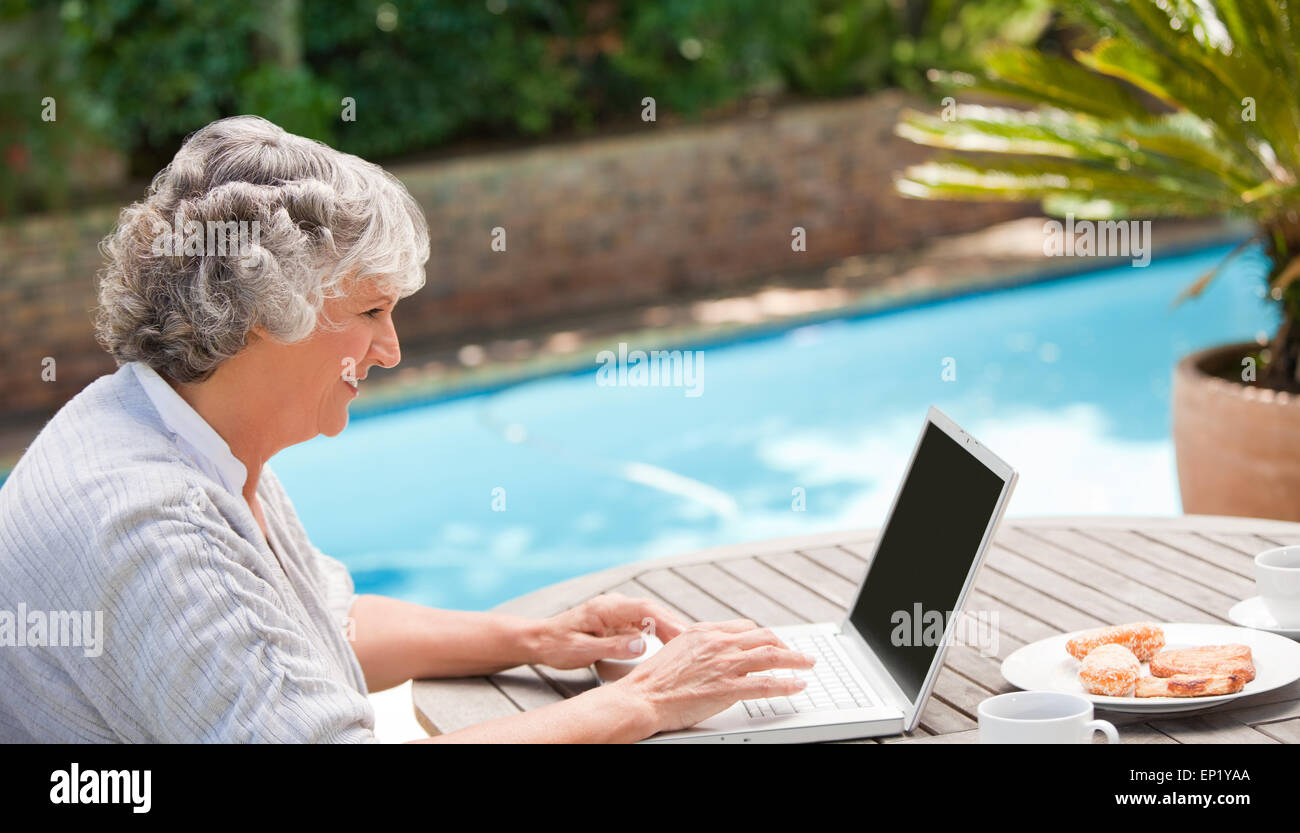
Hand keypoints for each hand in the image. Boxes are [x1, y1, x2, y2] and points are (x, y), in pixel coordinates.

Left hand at [532, 592, 688, 669]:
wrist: (539, 640)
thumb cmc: (556, 645)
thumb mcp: (582, 650)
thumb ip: (613, 647)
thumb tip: (643, 645)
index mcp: (606, 608)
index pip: (644, 608)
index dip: (667, 620)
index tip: (683, 634)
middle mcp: (613, 605)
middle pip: (652, 610)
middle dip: (674, 624)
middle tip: (695, 642)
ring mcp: (616, 612)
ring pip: (650, 617)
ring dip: (668, 629)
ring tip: (688, 645)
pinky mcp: (617, 621)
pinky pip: (643, 624)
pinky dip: (658, 633)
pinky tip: (670, 645)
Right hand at [614, 619, 815, 732]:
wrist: (643, 696)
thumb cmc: (654, 679)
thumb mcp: (677, 649)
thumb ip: (700, 646)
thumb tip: (714, 651)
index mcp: (704, 632)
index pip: (745, 627)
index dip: (763, 636)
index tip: (772, 643)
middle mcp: (718, 643)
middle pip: (763, 637)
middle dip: (784, 644)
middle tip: (796, 654)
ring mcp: (724, 665)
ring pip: (771, 655)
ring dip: (795, 659)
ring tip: (808, 664)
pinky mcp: (727, 688)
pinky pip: (766, 683)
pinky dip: (787, 683)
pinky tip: (797, 685)